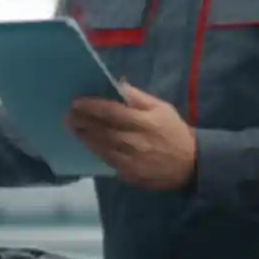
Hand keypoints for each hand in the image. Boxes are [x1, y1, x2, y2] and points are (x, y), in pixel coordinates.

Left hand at [66, 82, 196, 190]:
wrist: (191, 165)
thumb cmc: (174, 131)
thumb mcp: (162, 108)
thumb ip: (138, 97)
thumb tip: (118, 83)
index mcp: (144, 122)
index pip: (112, 112)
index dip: (91, 107)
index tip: (76, 102)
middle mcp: (135, 141)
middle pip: (102, 130)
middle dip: (82, 122)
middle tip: (68, 115)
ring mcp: (131, 160)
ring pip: (101, 147)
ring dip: (84, 137)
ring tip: (72, 127)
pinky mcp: (129, 174)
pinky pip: (107, 161)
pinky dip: (95, 151)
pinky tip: (86, 143)